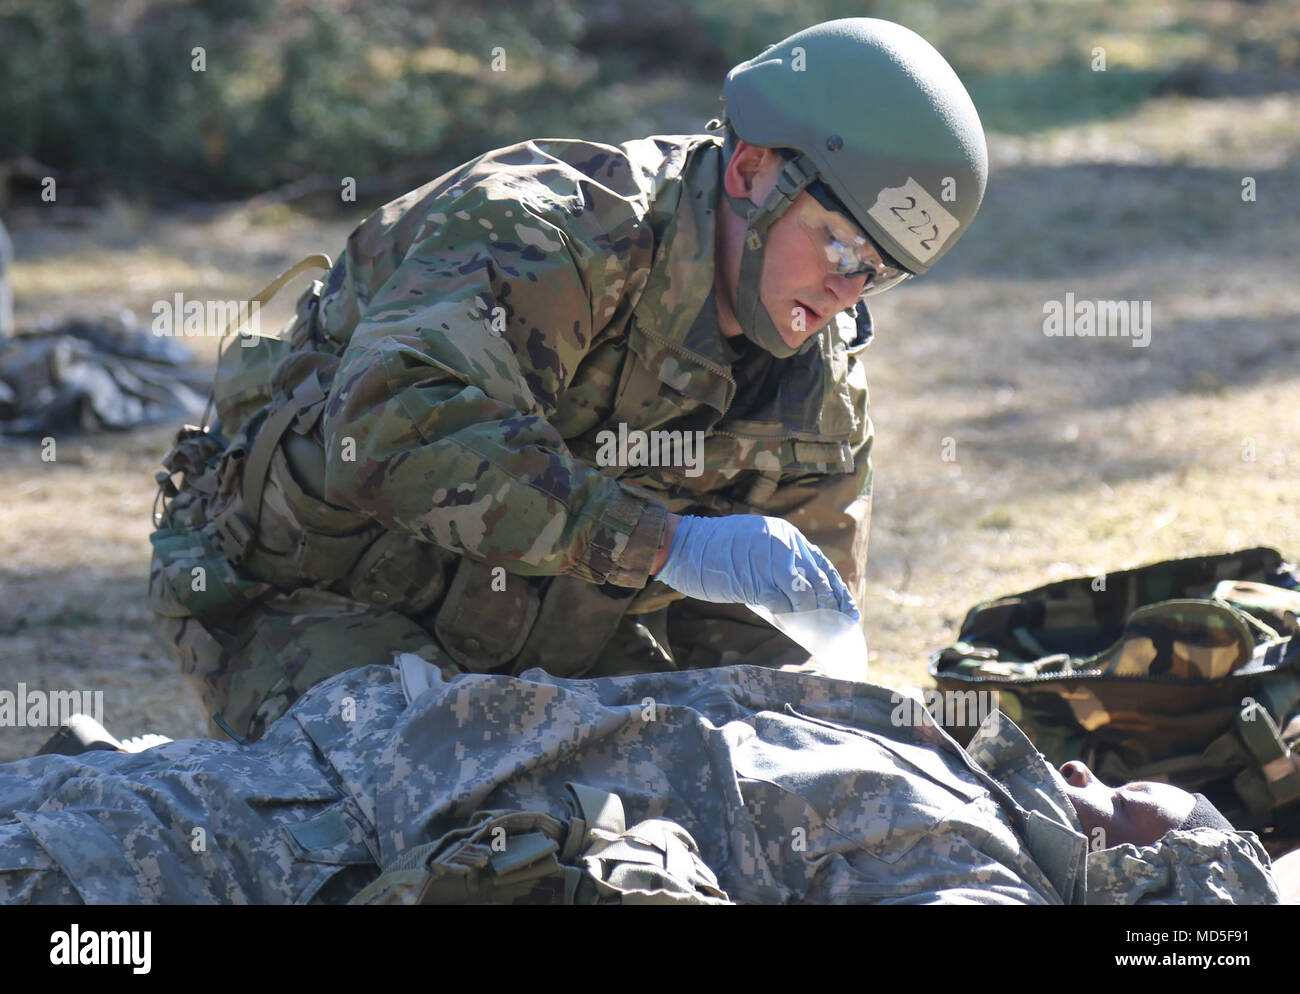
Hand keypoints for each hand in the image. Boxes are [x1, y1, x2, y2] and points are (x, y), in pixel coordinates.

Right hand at [655, 514, 858, 618]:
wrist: (684, 546)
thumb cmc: (717, 552)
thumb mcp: (756, 546)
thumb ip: (780, 564)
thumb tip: (805, 597)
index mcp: (785, 535)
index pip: (822, 565)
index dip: (839, 590)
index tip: (850, 612)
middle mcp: (782, 544)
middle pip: (818, 580)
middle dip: (832, 608)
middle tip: (840, 629)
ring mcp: (768, 561)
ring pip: (803, 594)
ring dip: (811, 616)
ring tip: (817, 632)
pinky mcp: (754, 579)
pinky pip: (779, 603)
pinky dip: (788, 617)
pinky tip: (791, 626)